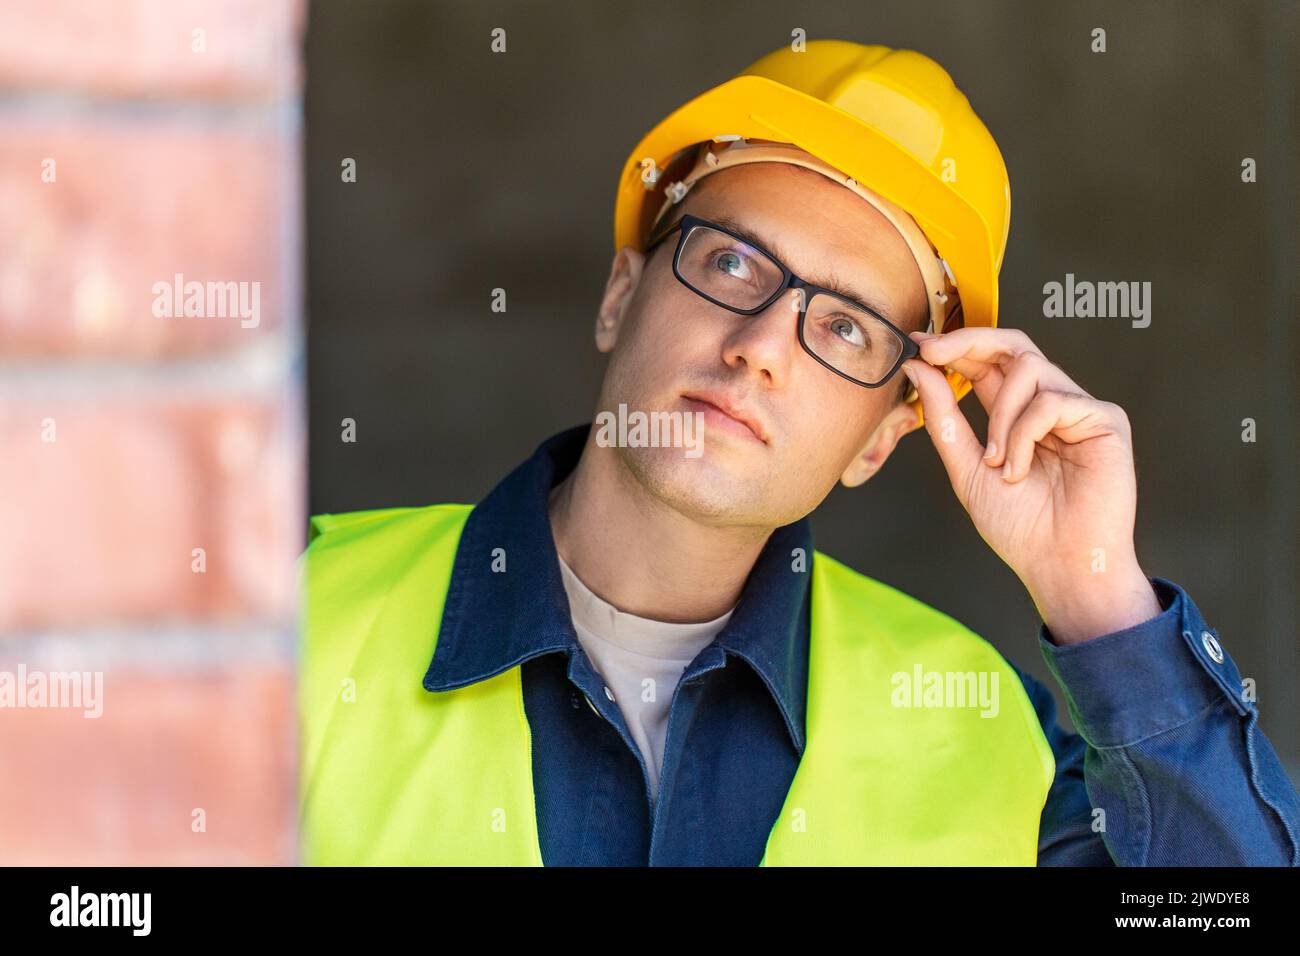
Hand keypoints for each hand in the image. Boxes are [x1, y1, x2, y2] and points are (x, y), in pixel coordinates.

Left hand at [901, 327, 1160, 644]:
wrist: (1057, 565)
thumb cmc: (1019, 526)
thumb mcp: (966, 467)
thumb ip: (944, 417)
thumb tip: (918, 366)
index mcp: (1017, 414)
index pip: (989, 362)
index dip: (956, 346)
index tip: (919, 345)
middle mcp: (1050, 403)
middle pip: (1014, 345)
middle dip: (969, 341)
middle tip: (933, 352)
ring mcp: (1079, 409)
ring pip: (1029, 369)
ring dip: (999, 417)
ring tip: (997, 463)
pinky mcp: (1106, 420)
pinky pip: (1051, 402)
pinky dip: (1023, 435)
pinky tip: (1018, 470)